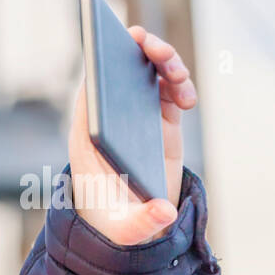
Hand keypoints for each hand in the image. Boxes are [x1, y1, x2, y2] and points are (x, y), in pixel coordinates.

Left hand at [67, 26, 197, 245]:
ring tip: (175, 72)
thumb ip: (142, 222)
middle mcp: (110, 122)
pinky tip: (187, 100)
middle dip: (133, 55)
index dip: (97, 74)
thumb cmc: (117, 222)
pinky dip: (179, 86)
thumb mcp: (126, 228)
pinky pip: (168, 90)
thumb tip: (165, 213)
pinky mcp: (159, 121)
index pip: (87, 100)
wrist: (135, 221)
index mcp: (88, 142)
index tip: (108, 54)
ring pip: (146, 75)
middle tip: (149, 45)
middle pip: (116, 76)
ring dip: (162, 63)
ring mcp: (135, 118)